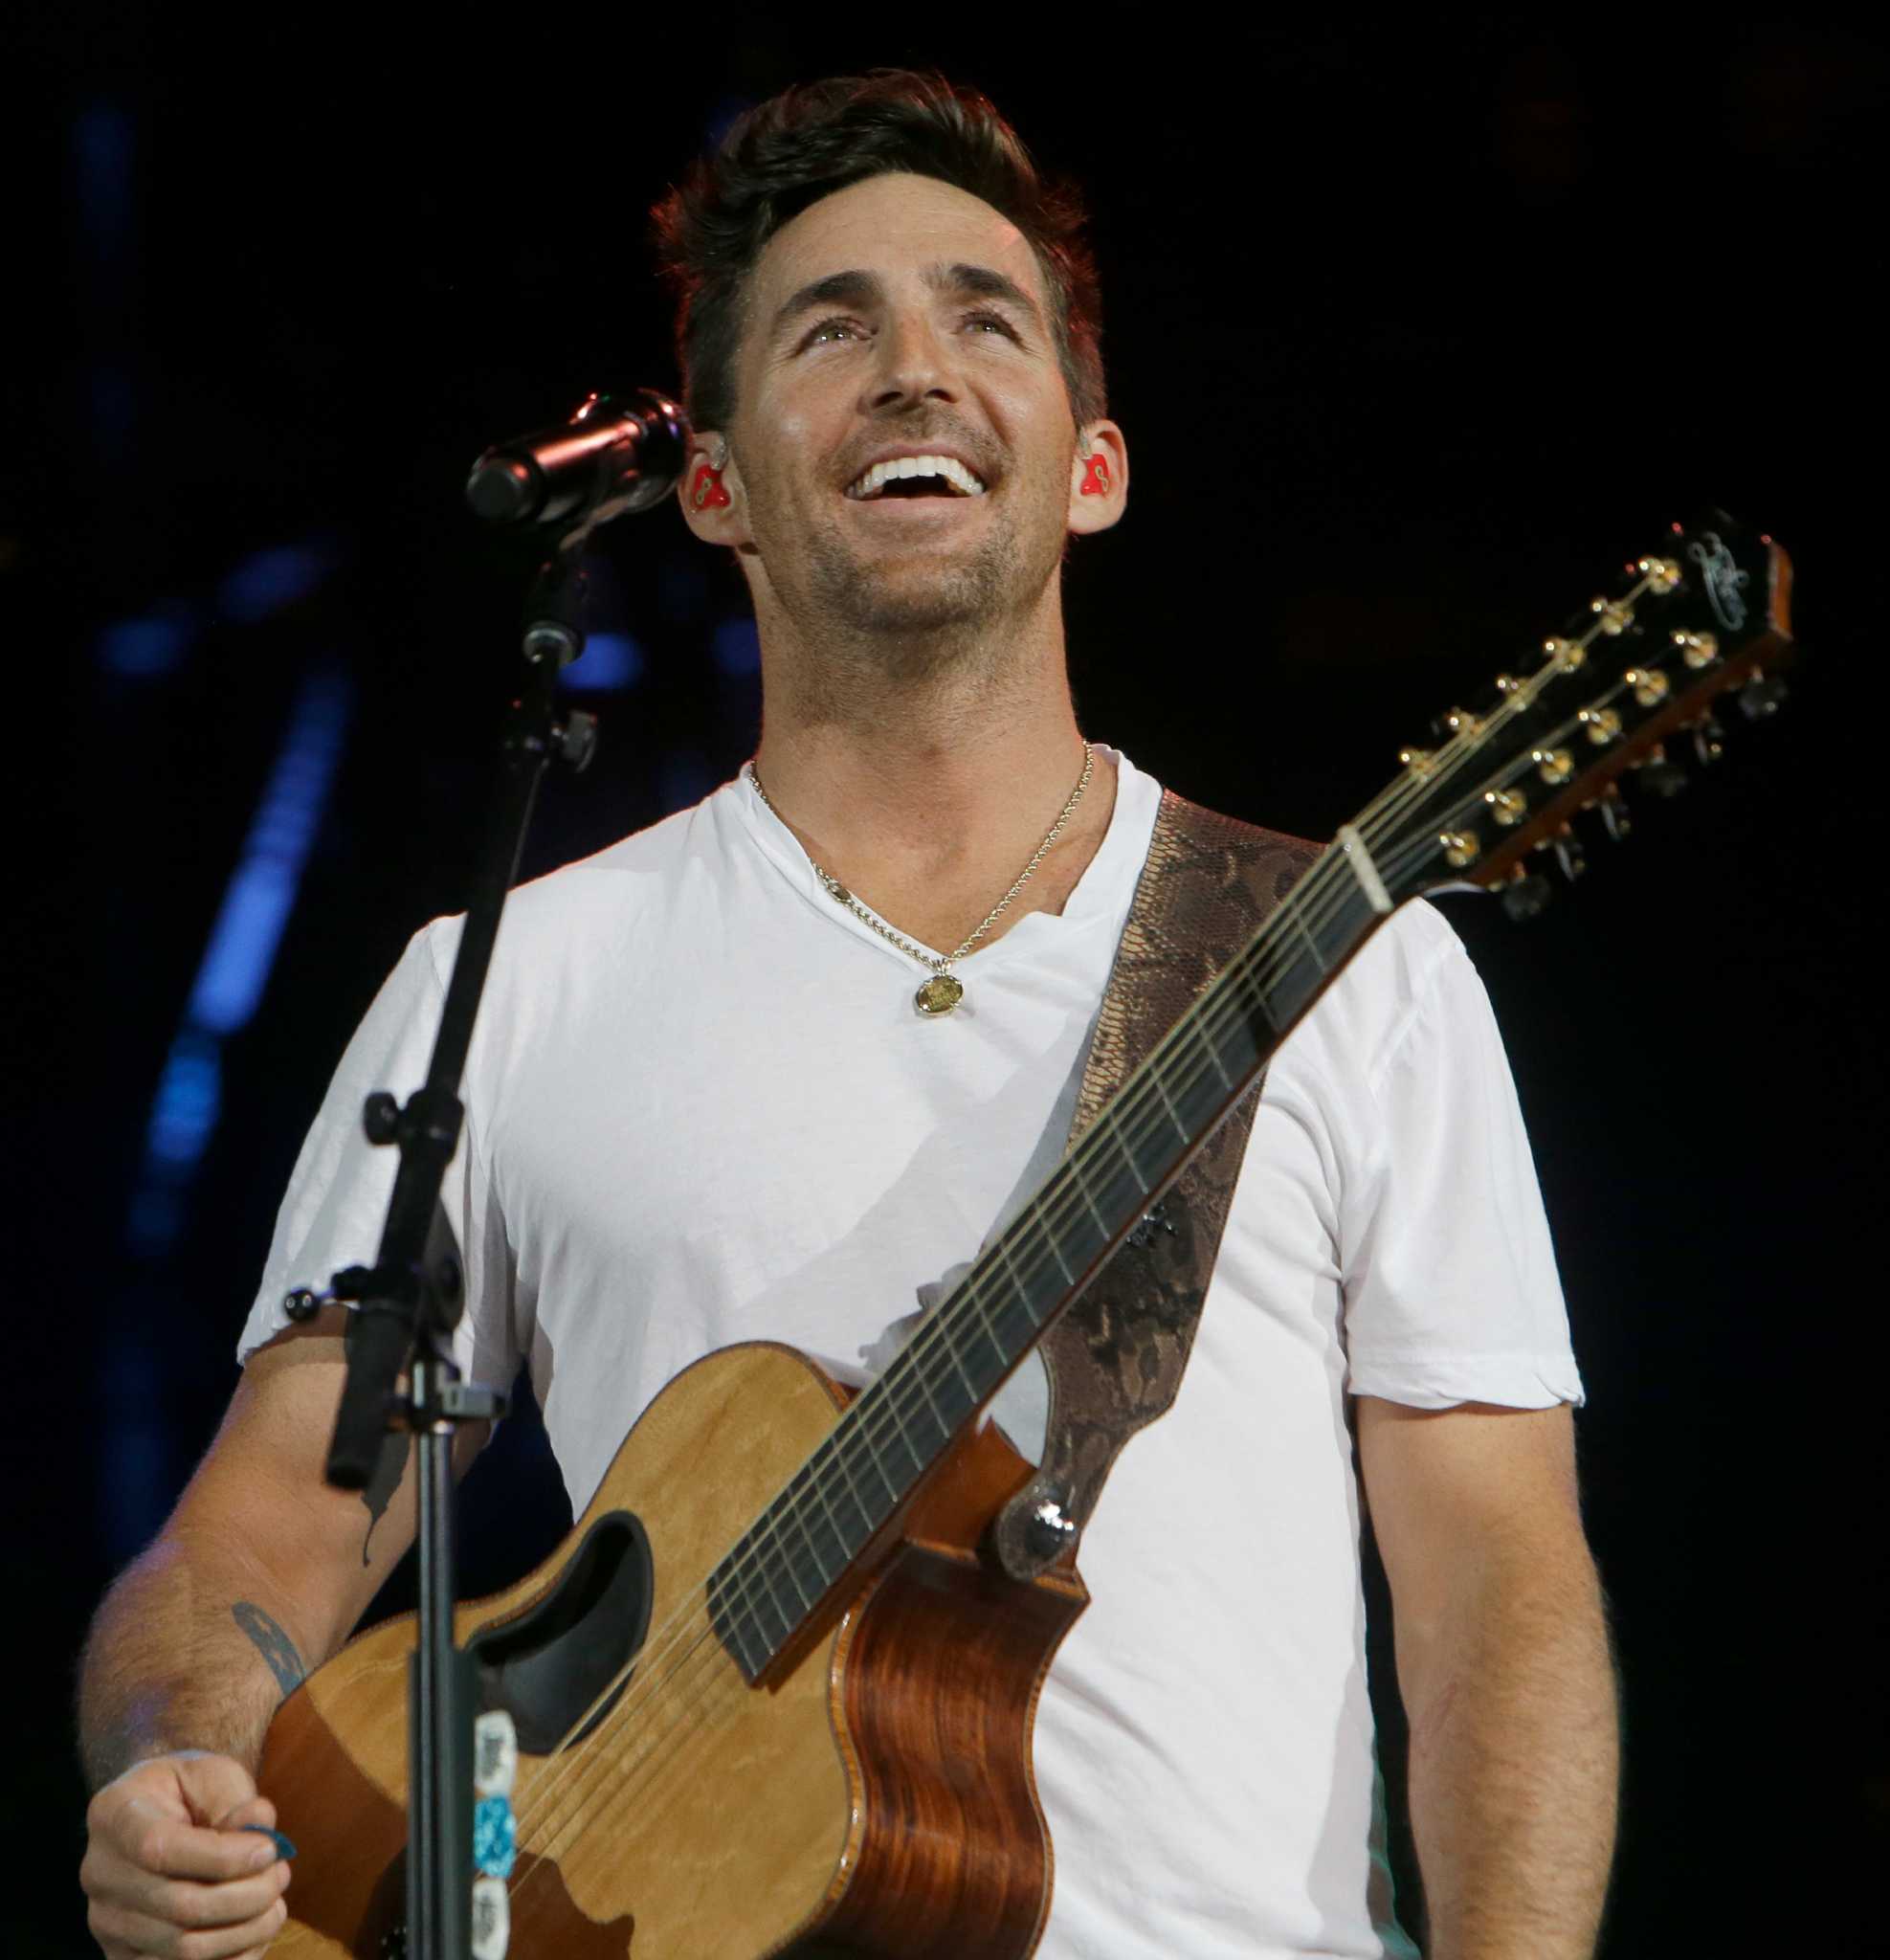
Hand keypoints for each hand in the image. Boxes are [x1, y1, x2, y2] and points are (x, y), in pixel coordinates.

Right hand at [82, 1751, 291, 1958]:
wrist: (156, 1816)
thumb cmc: (189, 1791)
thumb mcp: (212, 1774)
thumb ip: (235, 1799)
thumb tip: (259, 1829)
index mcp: (114, 1814)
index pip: (159, 1848)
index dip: (221, 1857)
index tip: (269, 1848)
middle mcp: (99, 1873)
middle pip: (177, 1905)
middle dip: (246, 1896)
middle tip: (281, 1875)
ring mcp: (104, 1922)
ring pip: (182, 1948)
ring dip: (244, 1931)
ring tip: (275, 1904)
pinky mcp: (121, 1955)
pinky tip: (255, 1935)